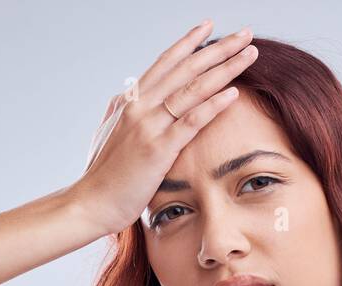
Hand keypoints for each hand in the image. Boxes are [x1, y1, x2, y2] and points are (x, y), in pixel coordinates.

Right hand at [73, 21, 258, 237]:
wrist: (91, 202)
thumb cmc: (104, 175)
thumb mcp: (112, 133)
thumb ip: (123, 112)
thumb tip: (126, 94)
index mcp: (131, 101)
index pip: (165, 62)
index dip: (189, 43)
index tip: (210, 27)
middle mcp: (140, 106)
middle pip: (186, 68)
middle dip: (219, 48)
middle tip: (245, 34)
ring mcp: (149, 126)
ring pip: (193, 88)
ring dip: (225, 68)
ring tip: (250, 54)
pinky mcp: (158, 149)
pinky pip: (191, 121)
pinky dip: (213, 105)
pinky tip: (234, 92)